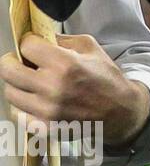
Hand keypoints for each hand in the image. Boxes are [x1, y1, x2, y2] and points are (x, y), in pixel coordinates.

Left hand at [0, 32, 149, 148]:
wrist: (121, 111)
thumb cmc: (107, 78)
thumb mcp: (91, 49)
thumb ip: (63, 40)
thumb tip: (39, 38)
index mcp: (65, 64)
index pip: (27, 46)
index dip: (29, 42)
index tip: (34, 45)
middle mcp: (53, 87)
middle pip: (8, 70)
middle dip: (11, 62)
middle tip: (20, 61)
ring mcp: (47, 110)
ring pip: (10, 93)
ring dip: (18, 85)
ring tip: (31, 82)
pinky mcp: (45, 127)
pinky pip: (18, 114)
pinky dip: (23, 106)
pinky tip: (36, 100)